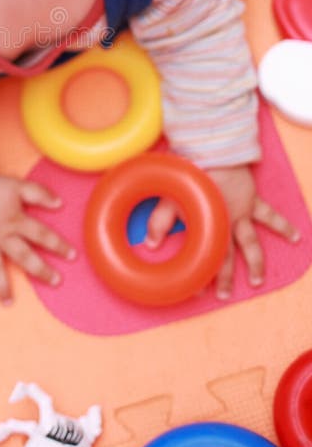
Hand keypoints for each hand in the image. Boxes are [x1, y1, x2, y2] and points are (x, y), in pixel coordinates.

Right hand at [0, 173, 75, 302]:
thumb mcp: (17, 185)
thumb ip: (39, 194)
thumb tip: (59, 203)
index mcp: (16, 222)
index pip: (43, 235)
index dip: (58, 245)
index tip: (72, 256)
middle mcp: (2, 238)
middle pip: (25, 257)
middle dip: (41, 271)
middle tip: (55, 282)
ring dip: (2, 287)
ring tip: (8, 302)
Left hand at [146, 164, 299, 299]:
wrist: (213, 150)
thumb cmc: (191, 174)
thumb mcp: (171, 198)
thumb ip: (159, 222)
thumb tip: (151, 245)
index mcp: (208, 227)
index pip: (205, 257)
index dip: (200, 275)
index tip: (196, 291)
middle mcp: (227, 225)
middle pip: (228, 258)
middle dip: (225, 278)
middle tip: (224, 296)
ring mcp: (242, 213)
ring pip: (252, 244)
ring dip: (256, 263)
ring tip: (258, 281)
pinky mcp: (252, 199)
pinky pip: (270, 215)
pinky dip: (284, 226)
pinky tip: (295, 237)